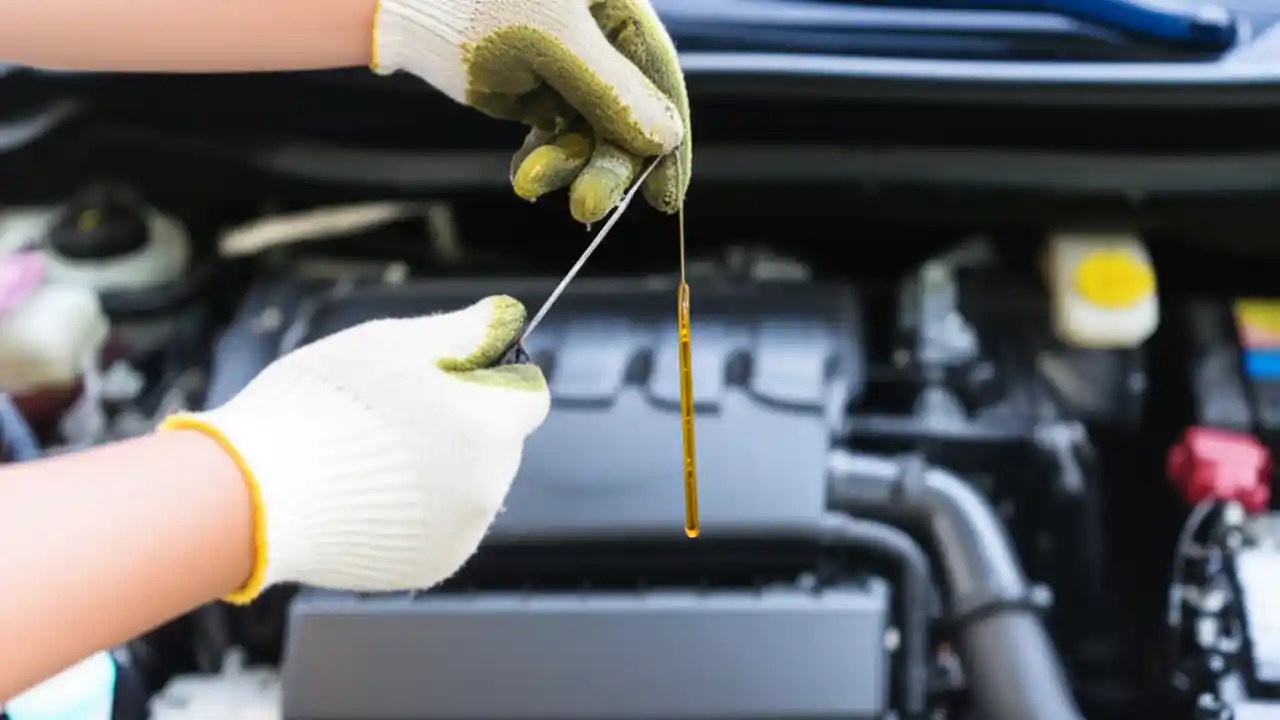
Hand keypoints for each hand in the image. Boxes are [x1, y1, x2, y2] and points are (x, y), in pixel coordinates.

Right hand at [160, 296, 548, 602]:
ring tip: (370, 455)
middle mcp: (487, 488)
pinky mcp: (430, 566)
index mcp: (488, 428)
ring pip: (468, 485)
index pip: (529, 397)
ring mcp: (460, 533)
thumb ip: (462, 332)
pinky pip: (439, 525)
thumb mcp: (392, 344)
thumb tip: (502, 320)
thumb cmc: (320, 408)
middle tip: (397, 415)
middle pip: (498, 443)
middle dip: (463, 425)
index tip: (456, 375)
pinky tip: (365, 492)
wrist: (255, 496)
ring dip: (438, 468)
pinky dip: (414, 509)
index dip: (495, 379)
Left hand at [372, 0, 691, 224]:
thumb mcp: (550, 41)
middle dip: (603, 165)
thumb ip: (610, 91)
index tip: (667, 197)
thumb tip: (666, 137)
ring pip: (589, 133)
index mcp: (618, 7)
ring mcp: (568, 66)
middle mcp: (600, 38)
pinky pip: (555, 136)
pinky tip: (523, 175)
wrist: (400, 2)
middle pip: (625, 116)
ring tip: (529, 182)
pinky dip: (542, 161)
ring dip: (565, 166)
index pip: (659, 78)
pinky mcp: (535, 89)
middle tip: (585, 208)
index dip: (668, 141)